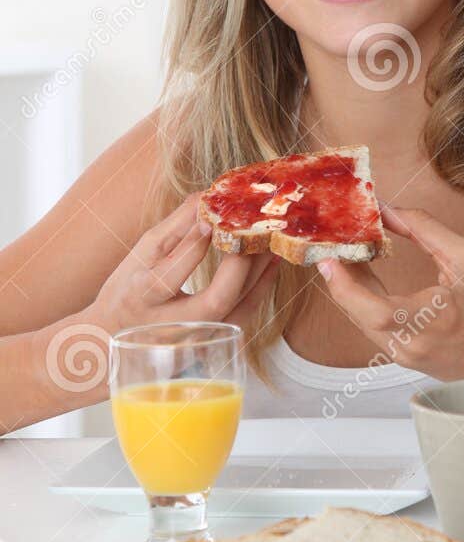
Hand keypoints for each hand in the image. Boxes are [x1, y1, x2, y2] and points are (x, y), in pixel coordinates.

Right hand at [92, 194, 280, 340]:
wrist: (117, 335)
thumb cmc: (127, 289)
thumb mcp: (141, 254)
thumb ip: (175, 228)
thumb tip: (205, 198)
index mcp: (142, 298)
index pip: (170, 276)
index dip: (193, 245)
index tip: (212, 216)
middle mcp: (170, 325)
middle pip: (214, 301)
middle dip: (239, 263)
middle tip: (252, 229)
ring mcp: (195, 339)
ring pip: (237, 310)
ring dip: (258, 272)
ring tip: (268, 240)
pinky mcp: (212, 343)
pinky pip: (244, 316)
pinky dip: (261, 288)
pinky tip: (269, 262)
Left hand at [315, 204, 463, 380]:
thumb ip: (425, 230)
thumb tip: (389, 210)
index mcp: (429, 322)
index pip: (370, 307)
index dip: (343, 282)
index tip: (327, 256)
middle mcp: (411, 347)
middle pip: (357, 313)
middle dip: (340, 276)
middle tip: (332, 241)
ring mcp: (407, 359)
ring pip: (362, 323)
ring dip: (351, 289)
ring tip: (348, 252)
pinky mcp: (408, 360)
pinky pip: (375, 330)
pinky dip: (365, 303)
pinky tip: (367, 277)